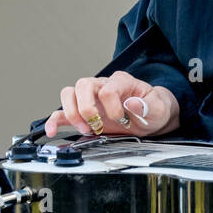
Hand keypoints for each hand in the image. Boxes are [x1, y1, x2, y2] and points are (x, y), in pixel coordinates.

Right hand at [43, 73, 179, 138]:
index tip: (122, 120)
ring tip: (85, 128)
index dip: (113, 106)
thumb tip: (132, 103)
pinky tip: (53, 131)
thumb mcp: (159, 108)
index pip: (108, 88)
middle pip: (83, 85)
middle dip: (87, 107)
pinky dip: (55, 121)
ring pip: (69, 94)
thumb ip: (149, 105)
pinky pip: (62, 112)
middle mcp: (103, 86)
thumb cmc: (154, 109)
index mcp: (122, 82)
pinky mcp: (84, 113)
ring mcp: (91, 98)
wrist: (152, 117)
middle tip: (98, 124)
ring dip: (72, 113)